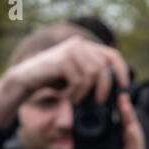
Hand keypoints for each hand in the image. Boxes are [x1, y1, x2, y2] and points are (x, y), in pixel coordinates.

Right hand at [0, 35, 129, 131]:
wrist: (25, 78)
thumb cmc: (51, 80)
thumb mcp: (75, 78)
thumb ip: (91, 78)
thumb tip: (113, 91)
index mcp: (86, 47)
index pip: (113, 56)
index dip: (122, 72)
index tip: (124, 89)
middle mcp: (80, 44)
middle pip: (104, 67)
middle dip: (104, 89)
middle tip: (97, 103)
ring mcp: (71, 50)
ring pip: (93, 73)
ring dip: (86, 93)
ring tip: (77, 101)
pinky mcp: (63, 59)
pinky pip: (79, 79)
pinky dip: (76, 93)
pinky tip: (68, 98)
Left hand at [74, 93, 146, 148]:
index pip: (109, 130)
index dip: (105, 115)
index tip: (97, 99)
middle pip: (121, 125)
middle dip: (117, 108)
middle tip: (111, 88)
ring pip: (130, 130)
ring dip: (127, 114)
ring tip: (122, 97)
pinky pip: (136, 146)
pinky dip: (132, 133)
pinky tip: (129, 122)